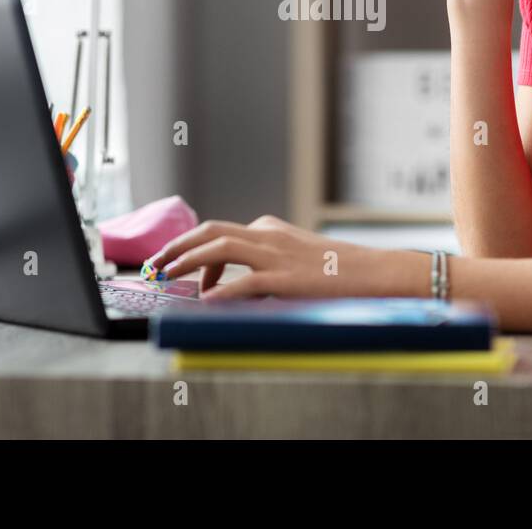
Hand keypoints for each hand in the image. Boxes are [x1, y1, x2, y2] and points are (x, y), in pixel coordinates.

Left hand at [146, 215, 420, 300]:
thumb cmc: (338, 270)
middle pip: (211, 231)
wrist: (376, 272)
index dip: (194, 252)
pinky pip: (247, 282)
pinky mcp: (288, 279)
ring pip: (220, 248)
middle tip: (155, 263)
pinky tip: (206, 302)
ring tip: (167, 277)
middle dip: (177, 245)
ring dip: (188, 261)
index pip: (220, 234)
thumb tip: (233, 283)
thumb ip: (266, 262)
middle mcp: (269, 236)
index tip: (182, 271)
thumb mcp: (296, 257)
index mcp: (269, 229)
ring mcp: (277, 256)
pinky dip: (223, 291)